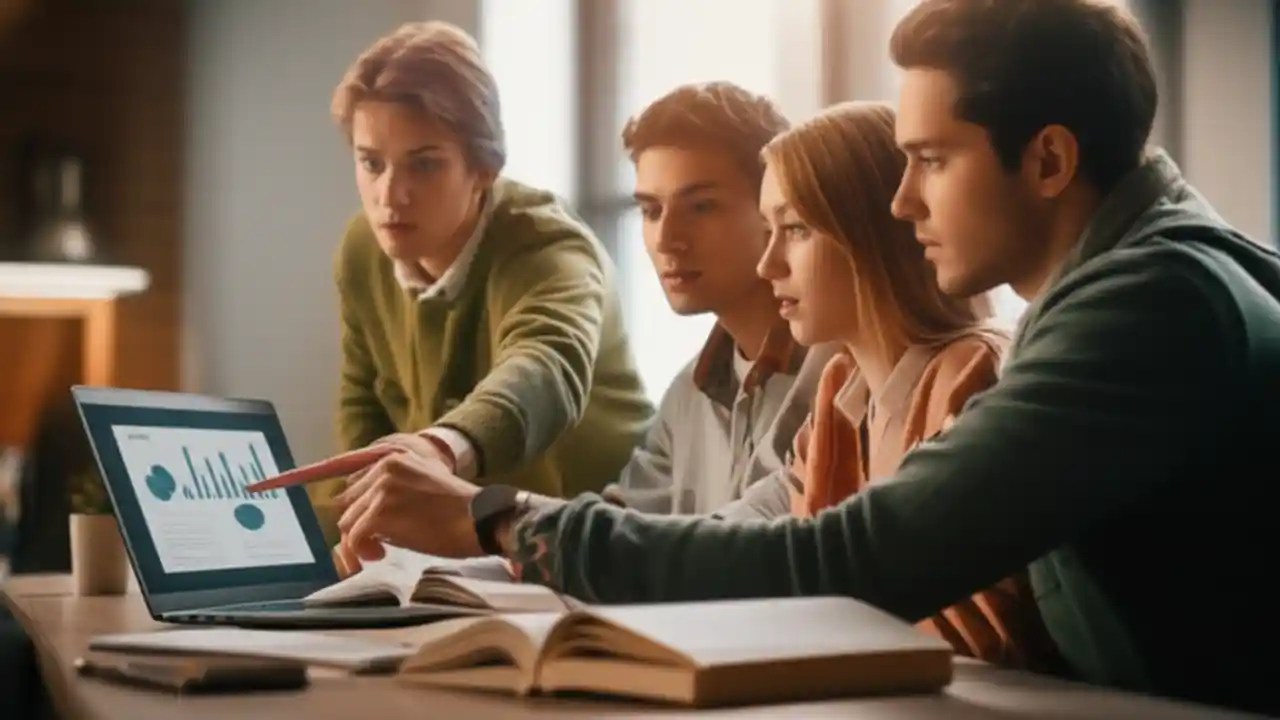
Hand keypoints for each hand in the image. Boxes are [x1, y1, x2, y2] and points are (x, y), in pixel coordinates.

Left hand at [333, 448, 482, 569]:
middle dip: (358, 528)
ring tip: (377, 554)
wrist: (480, 518)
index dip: (362, 511)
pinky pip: (354, 538)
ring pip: (348, 522)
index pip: (356, 486)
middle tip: (376, 546)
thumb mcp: (426, 483)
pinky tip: (377, 557)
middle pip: (348, 505)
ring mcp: (381, 490)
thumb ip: (396, 488)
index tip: (373, 529)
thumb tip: (369, 514)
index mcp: (394, 459)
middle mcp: (384, 469)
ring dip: (357, 543)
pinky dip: (358, 553)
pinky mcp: (381, 513)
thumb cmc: (460, 509)